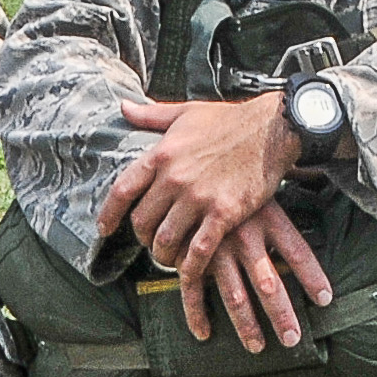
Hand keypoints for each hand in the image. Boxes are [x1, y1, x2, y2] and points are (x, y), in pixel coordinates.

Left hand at [103, 95, 334, 350]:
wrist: (272, 129)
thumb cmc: (229, 120)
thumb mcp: (185, 112)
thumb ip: (150, 115)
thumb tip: (123, 106)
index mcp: (161, 154)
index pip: (121, 191)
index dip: (109, 215)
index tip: (104, 229)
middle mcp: (174, 178)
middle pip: (141, 221)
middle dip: (141, 237)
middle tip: (148, 242)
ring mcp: (199, 197)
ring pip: (166, 239)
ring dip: (162, 254)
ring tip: (167, 257)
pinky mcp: (224, 213)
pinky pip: (198, 249)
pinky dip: (190, 265)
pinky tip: (189, 270)